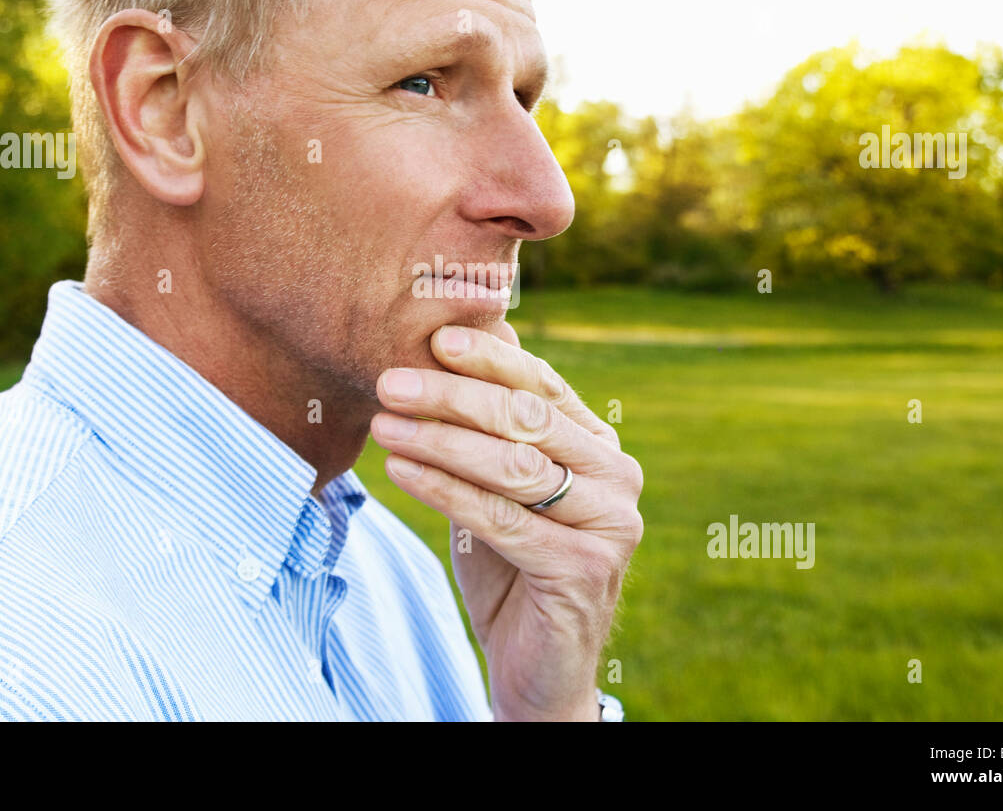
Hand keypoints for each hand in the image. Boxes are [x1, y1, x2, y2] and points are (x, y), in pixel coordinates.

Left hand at [369, 321, 643, 720]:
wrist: (534, 664)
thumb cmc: (510, 567)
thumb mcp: (497, 488)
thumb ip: (489, 427)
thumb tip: (462, 338)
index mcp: (601, 447)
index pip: (543, 387)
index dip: (490, 359)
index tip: (434, 337)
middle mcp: (618, 478)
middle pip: (527, 420)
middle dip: (452, 396)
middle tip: (390, 381)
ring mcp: (611, 524)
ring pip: (513, 467)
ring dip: (439, 440)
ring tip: (384, 424)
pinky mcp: (586, 569)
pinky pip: (501, 520)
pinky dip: (445, 490)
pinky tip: (401, 471)